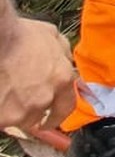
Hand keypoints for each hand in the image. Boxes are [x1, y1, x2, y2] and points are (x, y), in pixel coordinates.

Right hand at [0, 13, 75, 132]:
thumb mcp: (52, 36)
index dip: (56, 115)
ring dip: (12, 110)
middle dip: (29, 108)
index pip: (66, 107)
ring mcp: (24, 110)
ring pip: (19, 119)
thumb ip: (62, 55)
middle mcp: (46, 98)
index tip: (49, 121)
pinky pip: (3, 120)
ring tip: (6, 90)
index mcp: (62, 79)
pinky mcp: (4, 118)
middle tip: (17, 94)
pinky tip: (0, 95)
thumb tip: (65, 61)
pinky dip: (1, 112)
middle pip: (38, 114)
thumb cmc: (20, 35)